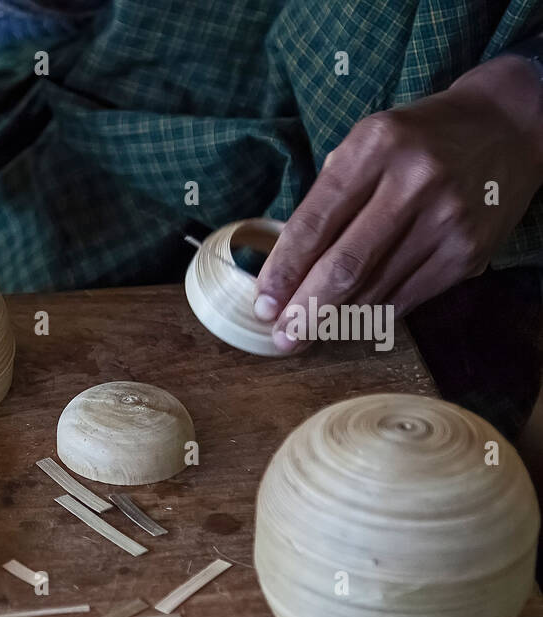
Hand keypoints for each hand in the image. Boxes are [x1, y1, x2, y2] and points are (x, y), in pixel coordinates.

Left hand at [254, 54, 542, 352]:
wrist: (506, 128)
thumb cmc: (417, 141)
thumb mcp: (366, 145)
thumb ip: (327, 199)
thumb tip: (285, 266)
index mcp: (376, 148)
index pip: (315, 223)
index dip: (283, 271)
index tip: (262, 304)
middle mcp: (415, 183)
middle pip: (345, 266)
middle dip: (305, 309)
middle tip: (282, 337)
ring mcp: (447, 220)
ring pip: (374, 289)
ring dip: (335, 320)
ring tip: (307, 334)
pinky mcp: (468, 251)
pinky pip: (406, 297)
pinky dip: (372, 314)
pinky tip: (350, 322)